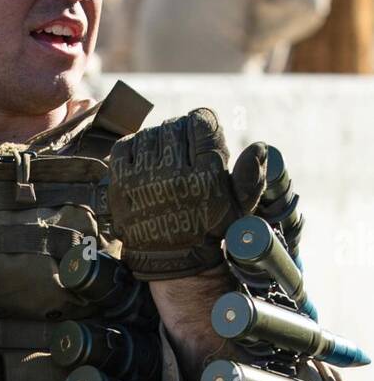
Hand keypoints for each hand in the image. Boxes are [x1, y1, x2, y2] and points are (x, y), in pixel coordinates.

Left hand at [107, 108, 267, 278]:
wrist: (171, 260)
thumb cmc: (208, 229)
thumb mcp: (239, 208)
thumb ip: (251, 176)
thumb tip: (260, 147)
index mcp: (205, 176)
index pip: (201, 121)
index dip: (204, 123)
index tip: (203, 133)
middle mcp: (173, 176)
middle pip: (174, 125)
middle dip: (182, 132)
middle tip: (184, 149)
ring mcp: (142, 180)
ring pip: (149, 134)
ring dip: (158, 141)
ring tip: (165, 158)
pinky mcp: (120, 186)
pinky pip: (124, 146)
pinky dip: (133, 148)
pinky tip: (144, 160)